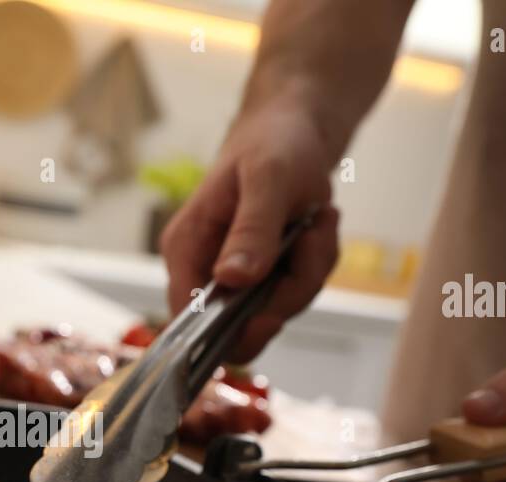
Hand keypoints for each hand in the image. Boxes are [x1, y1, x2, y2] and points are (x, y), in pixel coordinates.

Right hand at [159, 103, 339, 362]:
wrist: (295, 125)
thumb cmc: (273, 141)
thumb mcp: (267, 179)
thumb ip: (252, 230)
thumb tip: (233, 280)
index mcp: (187, 249)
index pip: (189, 319)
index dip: (228, 331)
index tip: (271, 313)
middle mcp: (205, 269)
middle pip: (242, 324)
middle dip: (290, 289)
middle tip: (312, 237)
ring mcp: (236, 276)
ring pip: (278, 309)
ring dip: (311, 267)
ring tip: (318, 217)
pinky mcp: (264, 275)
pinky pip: (296, 292)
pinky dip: (317, 261)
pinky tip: (318, 222)